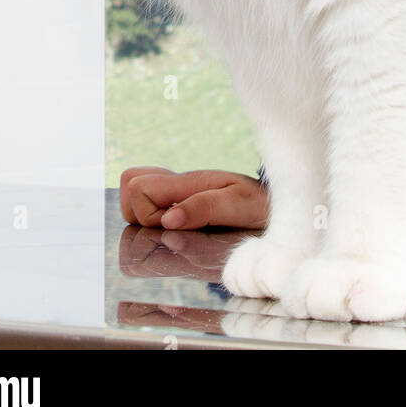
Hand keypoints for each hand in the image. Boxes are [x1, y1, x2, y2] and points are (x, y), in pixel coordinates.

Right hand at [120, 166, 269, 229]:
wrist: (276, 204)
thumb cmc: (259, 204)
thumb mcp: (237, 205)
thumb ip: (202, 209)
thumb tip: (167, 220)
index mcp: (187, 181)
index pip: (137, 187)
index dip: (147, 212)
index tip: (173, 224)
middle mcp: (177, 185)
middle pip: (129, 185)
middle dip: (140, 211)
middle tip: (172, 224)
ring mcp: (177, 192)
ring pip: (134, 195)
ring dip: (146, 214)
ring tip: (176, 225)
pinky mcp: (181, 203)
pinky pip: (150, 205)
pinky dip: (154, 216)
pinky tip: (180, 225)